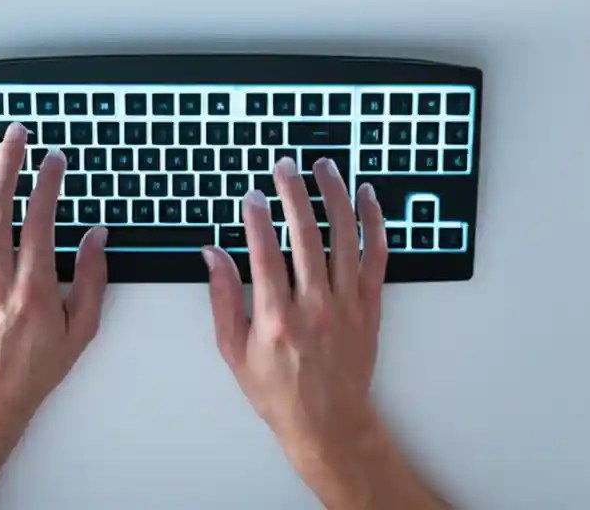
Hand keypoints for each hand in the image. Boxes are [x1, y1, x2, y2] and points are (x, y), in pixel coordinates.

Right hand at [204, 156, 447, 509]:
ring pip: (345, 237)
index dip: (257, 219)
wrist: (328, 422)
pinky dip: (374, 223)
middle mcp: (315, 308)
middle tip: (285, 166)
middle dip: (294, 193)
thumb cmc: (277, 391)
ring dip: (335, 196)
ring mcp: (347, 305)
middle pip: (307, 235)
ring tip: (325, 168)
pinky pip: (376, 255)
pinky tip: (366, 197)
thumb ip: (223, 298)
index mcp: (277, 320)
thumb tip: (213, 253)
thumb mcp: (234, 351)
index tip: (252, 195)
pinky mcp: (369, 306)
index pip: (265, 254)